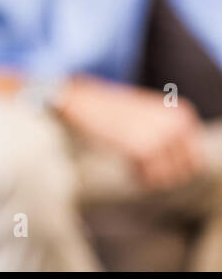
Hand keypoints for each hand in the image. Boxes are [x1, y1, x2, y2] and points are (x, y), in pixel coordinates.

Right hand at [55, 75, 206, 190]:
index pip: (195, 157)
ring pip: (168, 177)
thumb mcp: (150, 114)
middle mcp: (178, 124)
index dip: (175, 167)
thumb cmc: (112, 109)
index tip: (155, 164)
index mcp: (183, 113)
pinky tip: (128, 167)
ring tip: (134, 166)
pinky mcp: (144, 149)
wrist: (83, 101)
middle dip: (164, 173)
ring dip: (151, 177)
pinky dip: (138, 177)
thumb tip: (186, 167)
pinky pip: (149, 177)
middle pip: (184, 170)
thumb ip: (170, 132)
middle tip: (143, 167)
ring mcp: (162, 136)